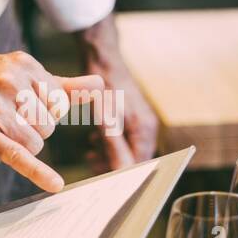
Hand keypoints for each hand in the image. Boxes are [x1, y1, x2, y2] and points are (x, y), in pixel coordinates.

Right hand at [0, 51, 103, 192]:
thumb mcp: (20, 75)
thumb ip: (63, 85)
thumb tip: (100, 85)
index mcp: (25, 66)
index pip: (59, 103)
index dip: (44, 112)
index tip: (22, 106)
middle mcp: (12, 83)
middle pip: (49, 124)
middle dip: (32, 128)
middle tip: (5, 117)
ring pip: (36, 142)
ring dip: (21, 144)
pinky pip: (18, 155)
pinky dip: (38, 172)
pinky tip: (54, 185)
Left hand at [75, 16, 158, 169]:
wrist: (102, 57)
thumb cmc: (104, 86)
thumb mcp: (106, 119)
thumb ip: (114, 148)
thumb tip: (121, 173)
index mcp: (145, 129)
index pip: (140, 164)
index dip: (122, 174)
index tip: (102, 180)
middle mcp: (146, 127)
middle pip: (134, 158)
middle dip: (114, 165)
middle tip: (93, 165)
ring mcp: (139, 121)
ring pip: (127, 149)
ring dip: (109, 155)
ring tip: (91, 154)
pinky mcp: (129, 116)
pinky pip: (122, 138)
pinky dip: (108, 143)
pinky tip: (93, 140)